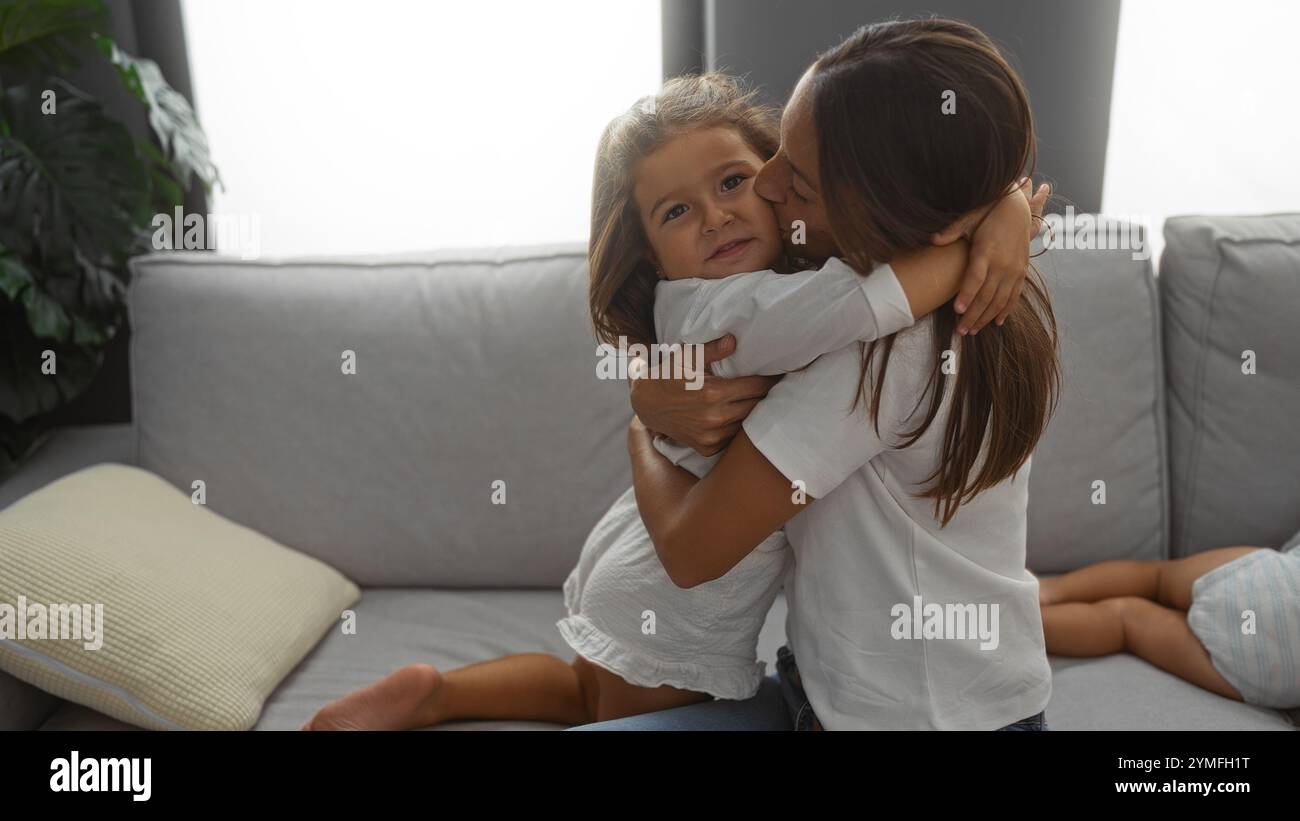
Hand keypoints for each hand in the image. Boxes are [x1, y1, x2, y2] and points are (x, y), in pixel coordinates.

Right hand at [628, 334, 780, 456]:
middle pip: (757, 407)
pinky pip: (733, 439)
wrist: (645, 405)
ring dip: (755, 414)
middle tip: (778, 387)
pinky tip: (741, 417)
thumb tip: (734, 340)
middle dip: (767, 396)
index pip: (757, 387)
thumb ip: (712, 349)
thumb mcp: (686, 357)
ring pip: (747, 425)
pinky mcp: (707, 448)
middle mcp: (715, 418)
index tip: (780, 374)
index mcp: (713, 393)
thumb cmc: (668, 376)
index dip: (771, 380)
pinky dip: (738, 428)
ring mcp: (711, 436)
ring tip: (764, 402)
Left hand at [932, 177, 1050, 333]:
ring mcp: (1014, 269)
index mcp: (986, 251)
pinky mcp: (1022, 271)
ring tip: (973, 331)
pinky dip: (1006, 310)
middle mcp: (1002, 263)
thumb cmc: (987, 213)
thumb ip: (951, 231)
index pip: (975, 278)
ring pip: (1000, 300)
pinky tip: (996, 323)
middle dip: (973, 315)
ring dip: (986, 318)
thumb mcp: (969, 218)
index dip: (966, 296)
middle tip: (960, 330)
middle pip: (987, 295)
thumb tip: (932, 239)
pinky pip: (1014, 295)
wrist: (1016, 207)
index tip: (956, 311)